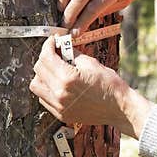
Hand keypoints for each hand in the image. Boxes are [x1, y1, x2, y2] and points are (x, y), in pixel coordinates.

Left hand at [29, 34, 152, 138]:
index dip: (48, 45)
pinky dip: (47, 88)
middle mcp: (59, 94)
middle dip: (45, 58)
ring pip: (36, 86)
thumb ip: (72, 54)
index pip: (46, 57)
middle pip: (38, 70)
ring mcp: (59, 106)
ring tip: (55, 70)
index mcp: (68, 78)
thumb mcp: (91, 63)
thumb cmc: (110, 86)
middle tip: (55, 53)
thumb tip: (61, 47)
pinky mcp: (61, 114)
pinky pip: (44, 98)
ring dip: (42, 75)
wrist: (120, 109)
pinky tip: (59, 84)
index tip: (52, 41)